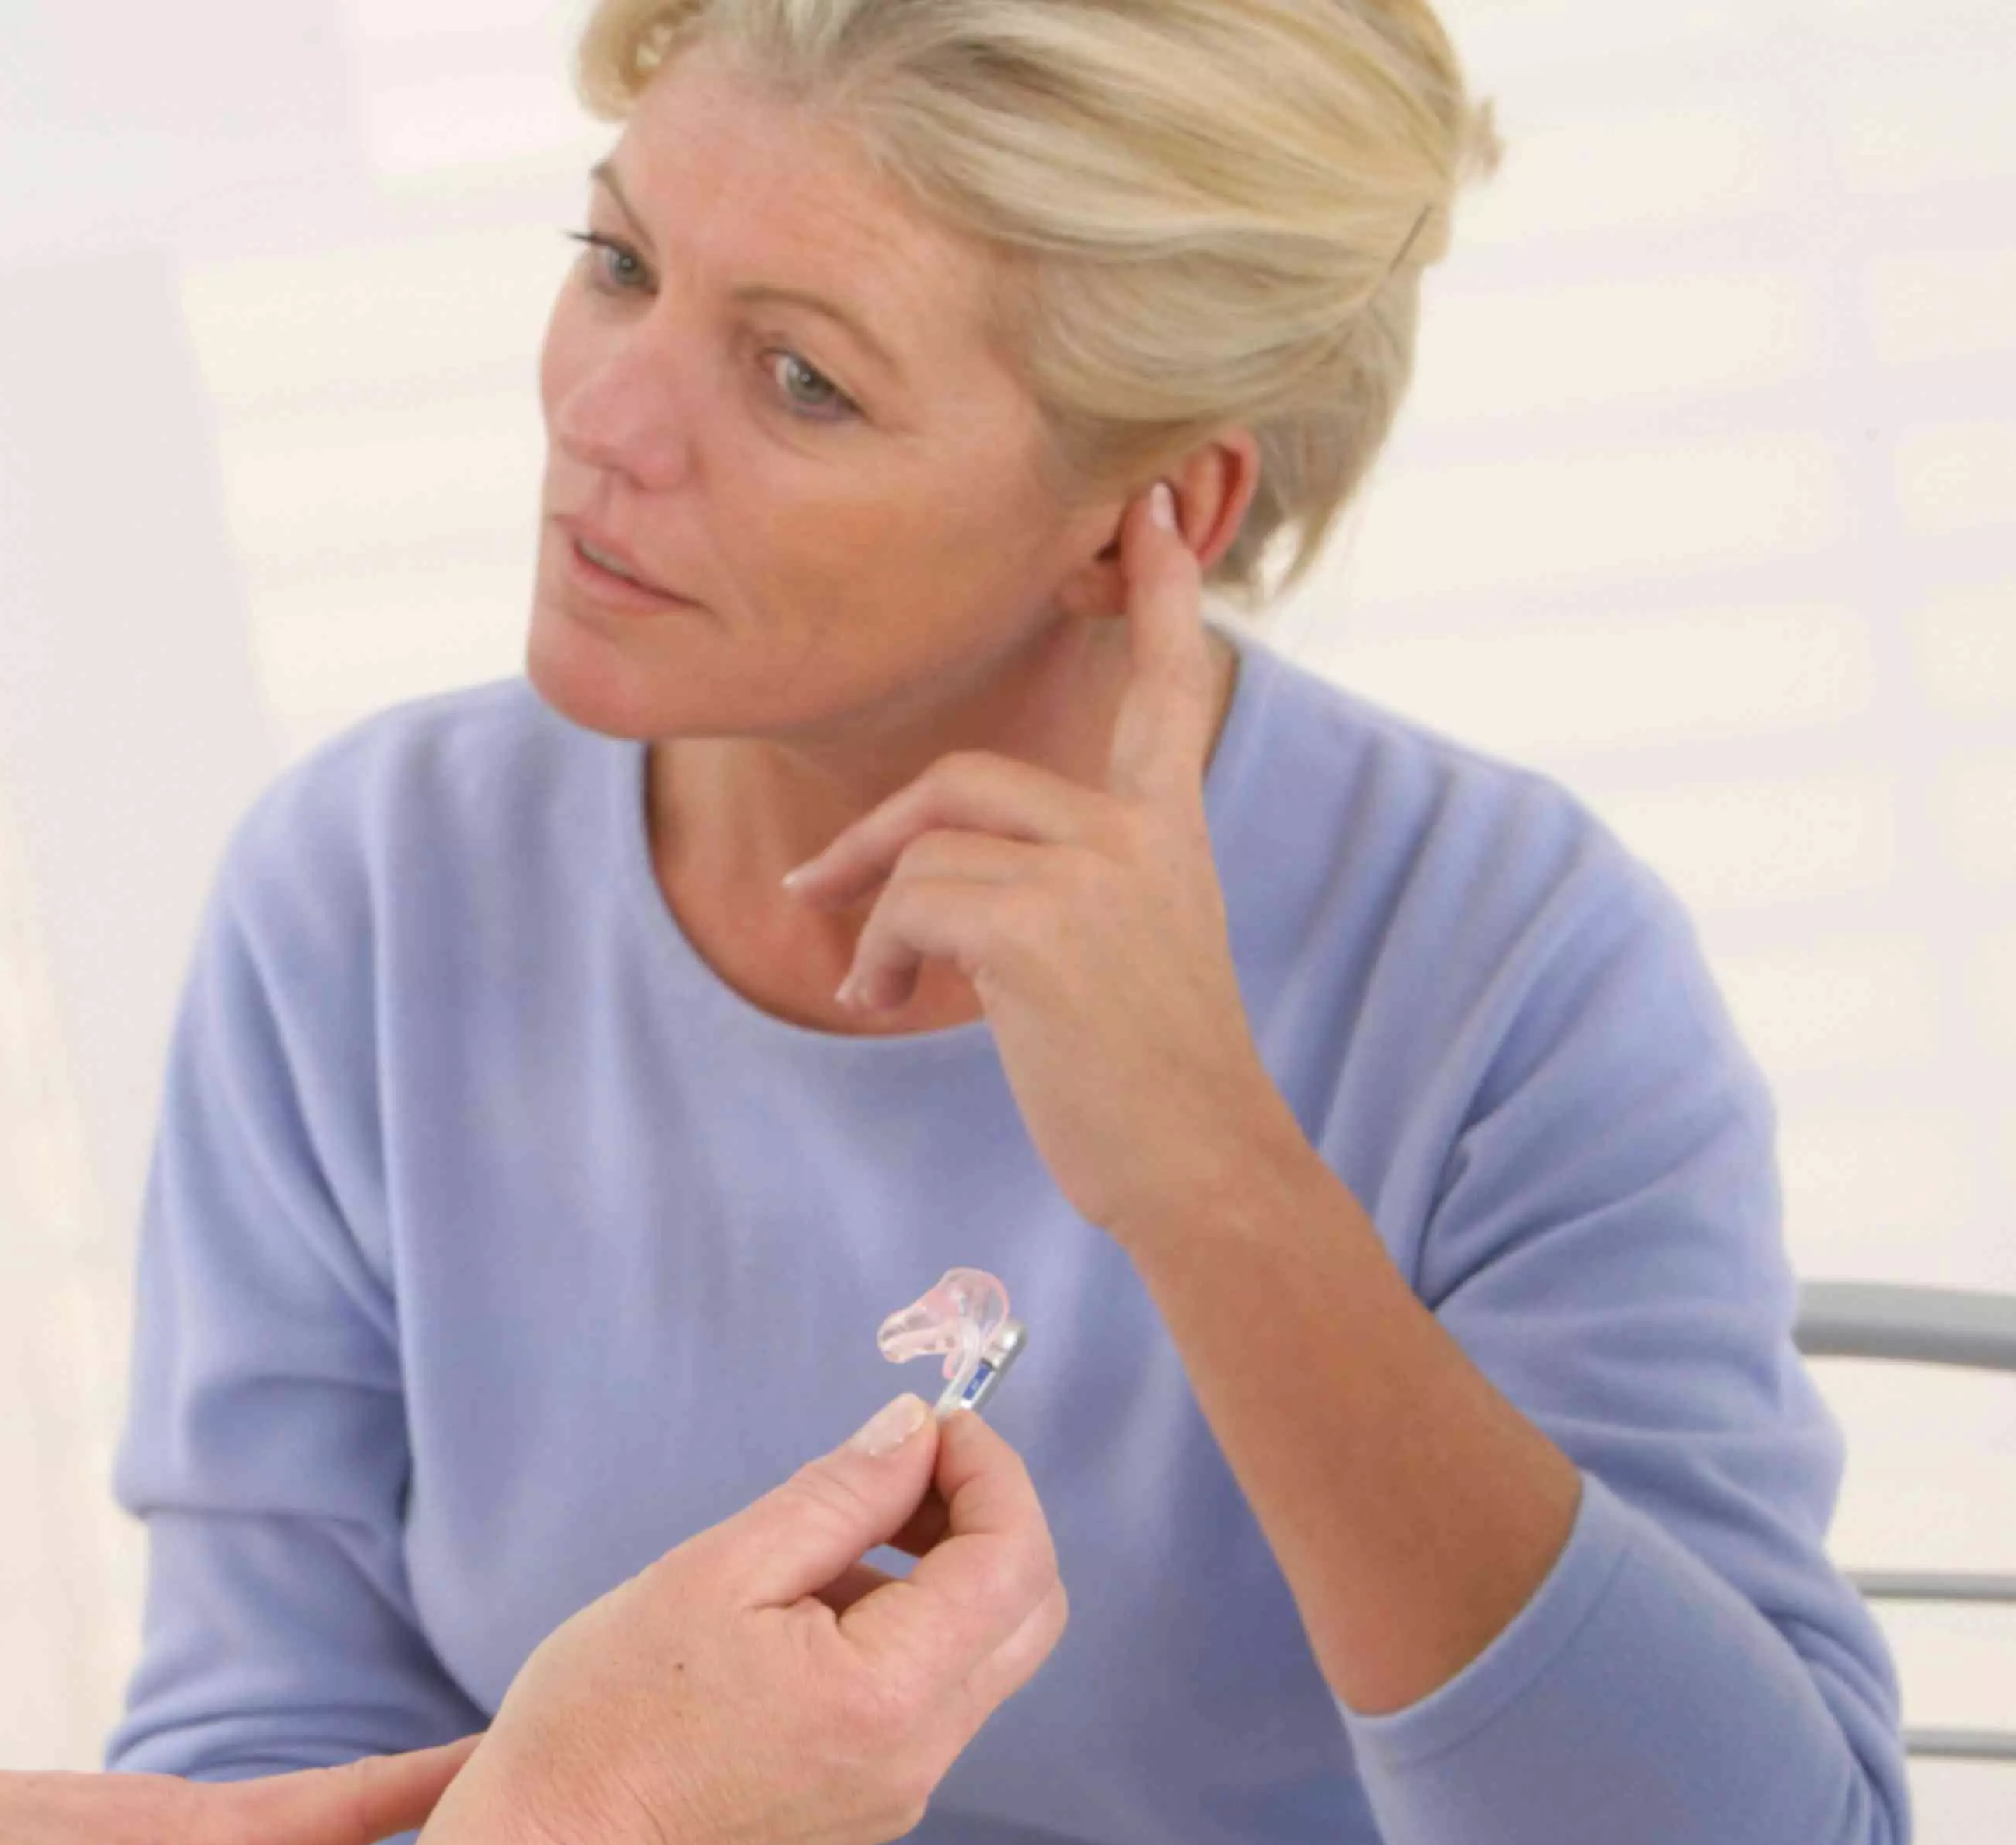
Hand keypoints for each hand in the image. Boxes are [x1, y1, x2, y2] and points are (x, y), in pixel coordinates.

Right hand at [378, 1396, 1063, 1844]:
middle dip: (983, 1523)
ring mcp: (898, 1798)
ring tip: (813, 1555)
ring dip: (932, 1582)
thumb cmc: (608, 1705)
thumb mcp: (717, 1569)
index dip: (992, 1474)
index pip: (1014, 1562)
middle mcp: (917, 1759)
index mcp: (885, 1695)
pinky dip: (898, 1642)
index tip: (933, 1424)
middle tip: (895, 1475)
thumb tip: (917, 1431)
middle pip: (1025, 1617)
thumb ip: (837, 1495)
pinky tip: (801, 1627)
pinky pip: (925, 1709)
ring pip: (975, 1662)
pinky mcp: (868, 1816)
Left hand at [782, 483, 1292, 1249]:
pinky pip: (913, 903)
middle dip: (876, 837)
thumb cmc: (1152, 1085)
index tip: (1158, 507)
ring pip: (928, 847)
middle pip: (967, 776)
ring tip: (872, 990)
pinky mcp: (1042, 928)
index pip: (1168, 687)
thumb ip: (1066, 885)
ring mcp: (1095, 873)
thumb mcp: (1128, 954)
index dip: (1161, 595)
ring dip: (872, 923)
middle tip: (813, 894)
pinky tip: (886, 1005)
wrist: (1202, 1167)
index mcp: (1173, 830)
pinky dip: (875, 954)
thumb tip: (928, 887)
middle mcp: (1141, 834)